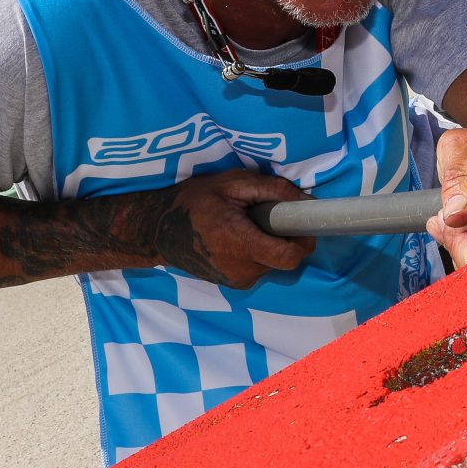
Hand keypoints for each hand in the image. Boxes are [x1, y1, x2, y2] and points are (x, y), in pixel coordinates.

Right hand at [148, 168, 315, 288]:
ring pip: (273, 264)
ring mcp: (236, 280)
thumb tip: (309, 201)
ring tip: (247, 225)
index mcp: (240, 244)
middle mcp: (240, 270)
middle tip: (267, 216)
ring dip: (270, 245)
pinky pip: (260, 268)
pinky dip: (258, 253)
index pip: (289, 257)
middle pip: (285, 259)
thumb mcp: (233, 184)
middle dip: (285, 238)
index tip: (301, 222)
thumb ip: (274, 190)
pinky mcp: (234, 283)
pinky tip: (238, 237)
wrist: (158, 230)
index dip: (303, 240)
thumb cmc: (195, 201)